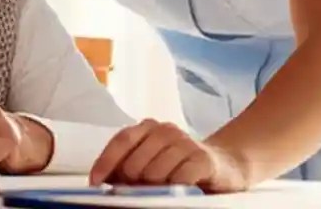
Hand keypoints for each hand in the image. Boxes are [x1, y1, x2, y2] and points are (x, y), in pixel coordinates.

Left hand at [90, 120, 248, 193]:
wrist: (225, 164)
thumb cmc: (180, 165)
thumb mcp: (151, 162)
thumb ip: (128, 166)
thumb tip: (103, 181)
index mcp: (148, 128)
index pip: (121, 141)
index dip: (105, 162)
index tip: (96, 182)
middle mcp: (166, 131)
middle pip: (134, 161)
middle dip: (131, 183)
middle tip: (137, 192)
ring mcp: (186, 143)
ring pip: (155, 172)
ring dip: (153, 188)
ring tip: (161, 191)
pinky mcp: (203, 159)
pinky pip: (179, 178)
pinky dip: (173, 188)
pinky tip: (177, 191)